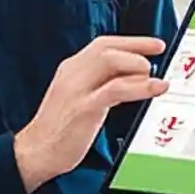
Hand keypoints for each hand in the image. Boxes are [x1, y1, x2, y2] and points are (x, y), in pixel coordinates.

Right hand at [14, 35, 168, 193]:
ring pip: (109, 61)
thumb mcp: (81, 99)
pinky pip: (115, 89)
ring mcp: (76, 90)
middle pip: (106, 47)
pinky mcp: (83, 108)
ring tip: (154, 75)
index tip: (151, 44)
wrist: (36, 152)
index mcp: (71, 70)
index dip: (130, 41)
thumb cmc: (59, 129)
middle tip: (158, 50)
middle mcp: (72, 74)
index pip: (102, 45)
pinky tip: (153, 88)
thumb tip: (132, 79)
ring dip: (137, 64)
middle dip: (137, 46)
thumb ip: (102, 86)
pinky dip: (138, 86)